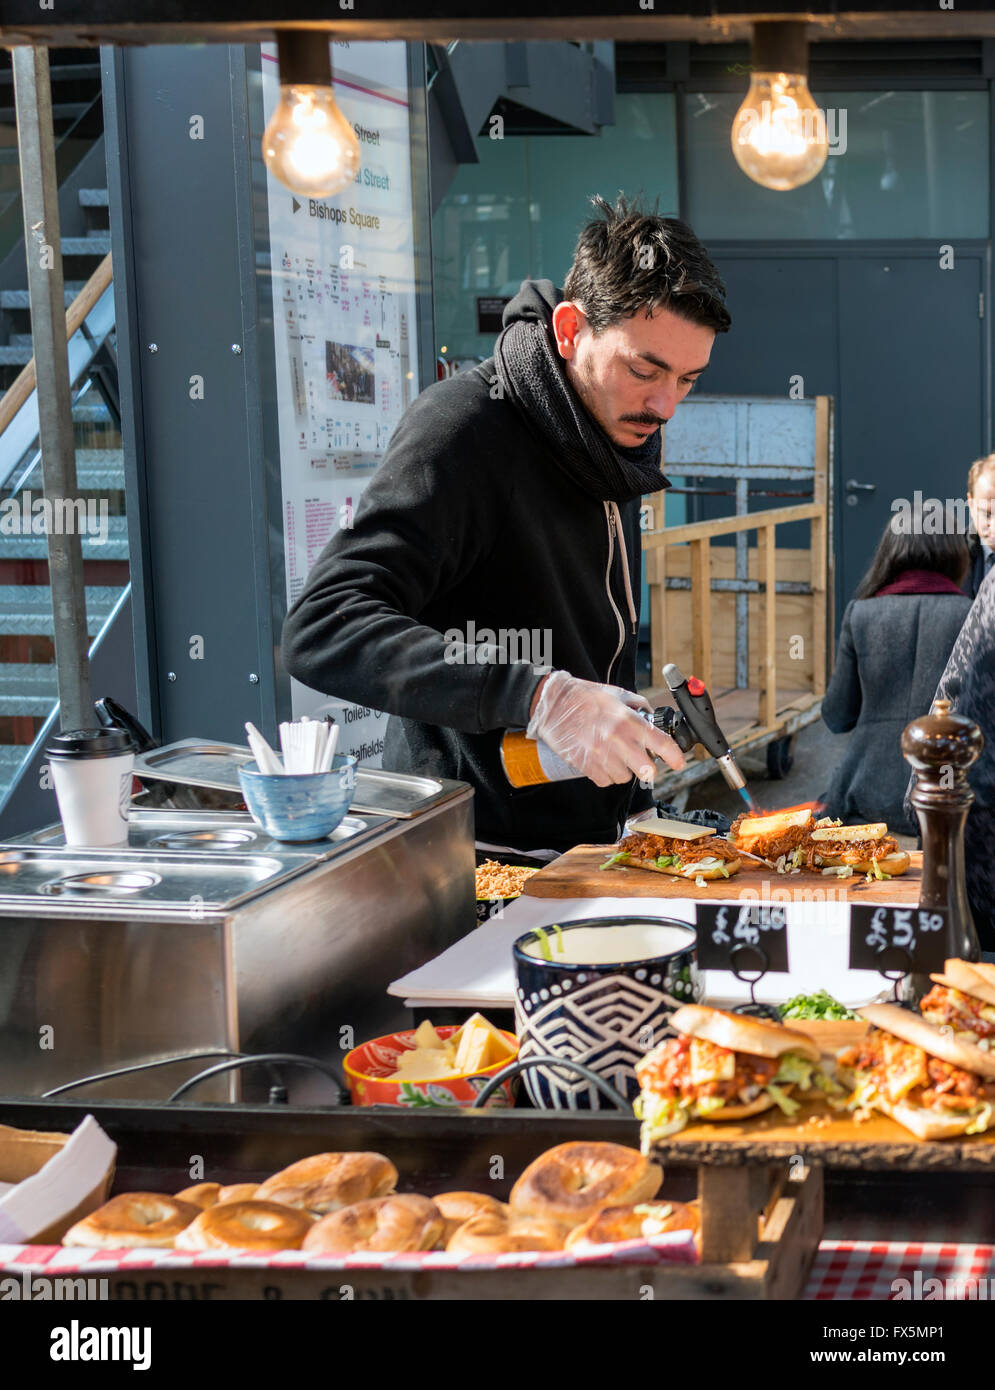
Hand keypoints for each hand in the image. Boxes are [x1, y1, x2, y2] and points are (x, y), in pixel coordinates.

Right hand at [526, 670, 684, 787]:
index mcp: (627, 720)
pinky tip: (602, 761)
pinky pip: (605, 781)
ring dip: (625, 770)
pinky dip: (607, 775)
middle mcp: (616, 740)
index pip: (660, 743)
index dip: (674, 756)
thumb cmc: (585, 697)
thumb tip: (653, 719)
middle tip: (646, 763)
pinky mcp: (586, 766)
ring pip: (625, 777)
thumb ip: (639, 707)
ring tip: (616, 756)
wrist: (553, 705)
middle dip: (650, 769)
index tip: (679, 762)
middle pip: (646, 770)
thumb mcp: (617, 694)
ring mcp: (600, 755)